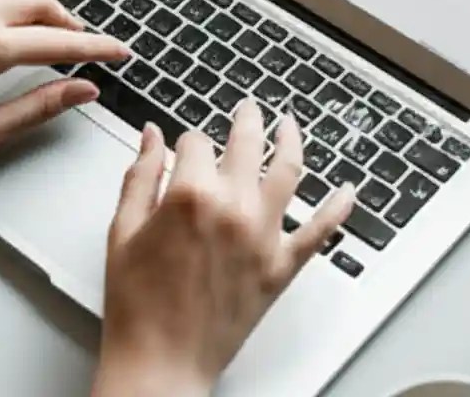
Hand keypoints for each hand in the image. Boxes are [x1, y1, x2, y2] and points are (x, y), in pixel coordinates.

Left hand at [0, 0, 128, 166]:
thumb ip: (39, 107)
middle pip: (43, 5)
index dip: (96, 48)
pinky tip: (21, 5)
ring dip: (46, 3)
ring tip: (61, 28)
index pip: (59, 42)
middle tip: (89, 48)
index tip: (120, 53)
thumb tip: (83, 91)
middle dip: (73, 25)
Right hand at [93, 101, 354, 396]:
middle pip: (247, 142)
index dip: (185, 142)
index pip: (194, 142)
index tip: (180, 149)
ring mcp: (263, 236)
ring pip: (289, 171)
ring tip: (289, 125)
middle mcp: (234, 208)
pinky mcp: (281, 266)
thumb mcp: (122, 231)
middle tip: (248, 108)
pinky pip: (320, 231)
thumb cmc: (137, 305)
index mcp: (189, 195)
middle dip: (246, 118)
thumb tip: (151, 137)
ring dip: (291, 140)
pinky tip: (347, 190)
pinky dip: (338, 208)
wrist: (161, 361)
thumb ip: (140, 176)